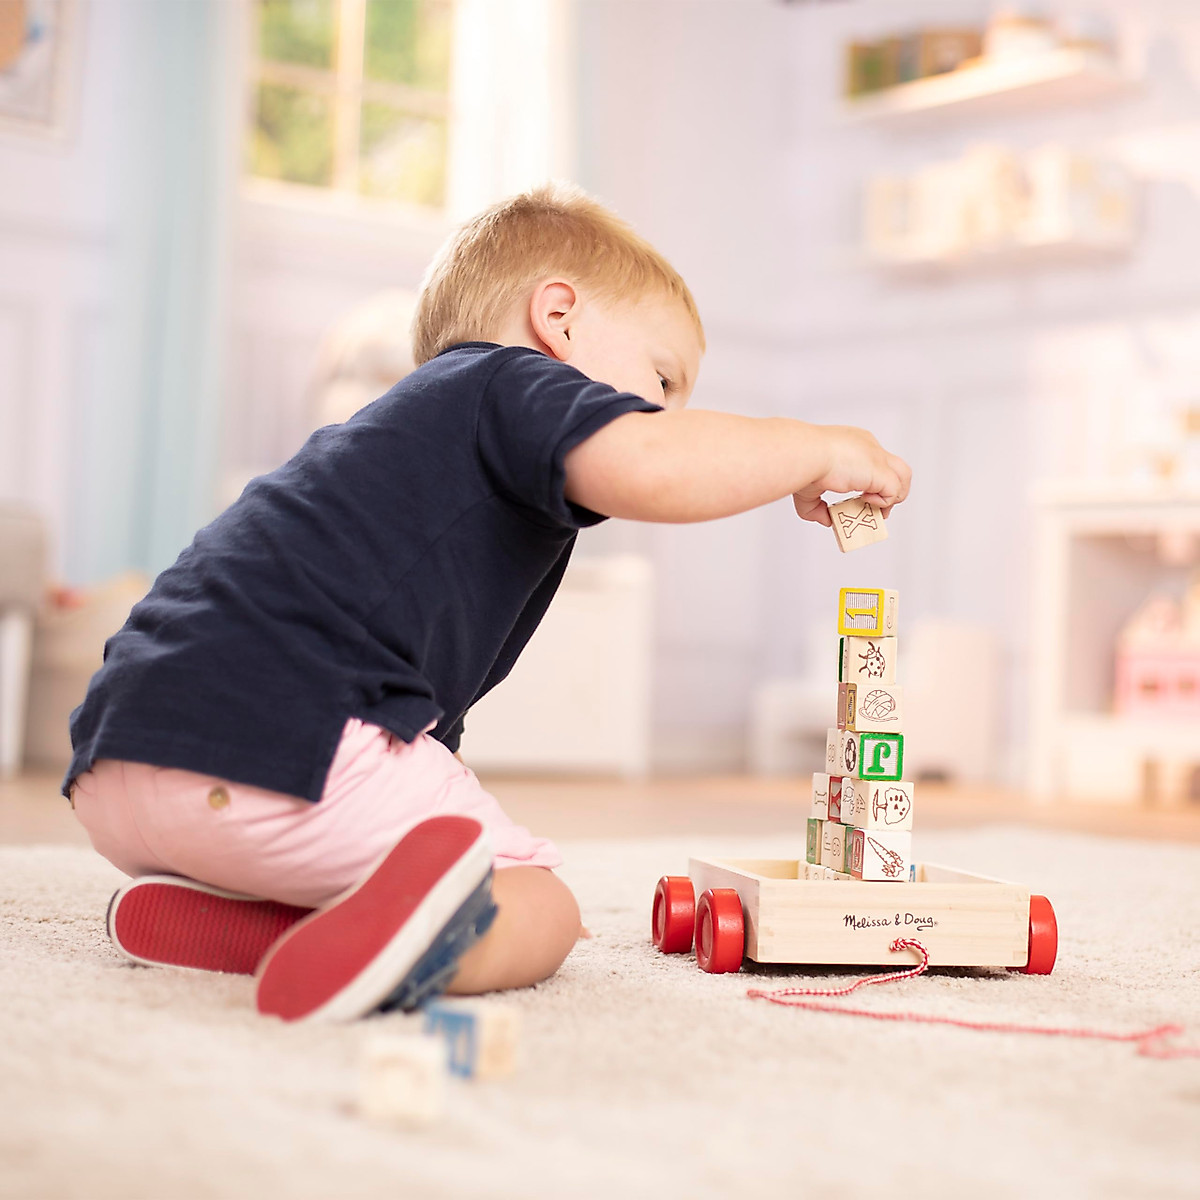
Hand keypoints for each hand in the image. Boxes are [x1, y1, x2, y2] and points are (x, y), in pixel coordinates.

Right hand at [792, 425, 910, 525]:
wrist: (807, 454)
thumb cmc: (803, 463)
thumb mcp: (808, 488)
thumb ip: (817, 506)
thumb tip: (826, 520)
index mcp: (852, 444)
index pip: (872, 462)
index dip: (871, 482)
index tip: (860, 497)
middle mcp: (868, 447)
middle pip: (892, 467)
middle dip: (886, 489)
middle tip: (873, 507)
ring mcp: (878, 458)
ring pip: (902, 476)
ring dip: (892, 497)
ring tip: (874, 509)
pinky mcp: (882, 472)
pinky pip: (894, 492)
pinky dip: (883, 503)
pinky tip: (866, 503)